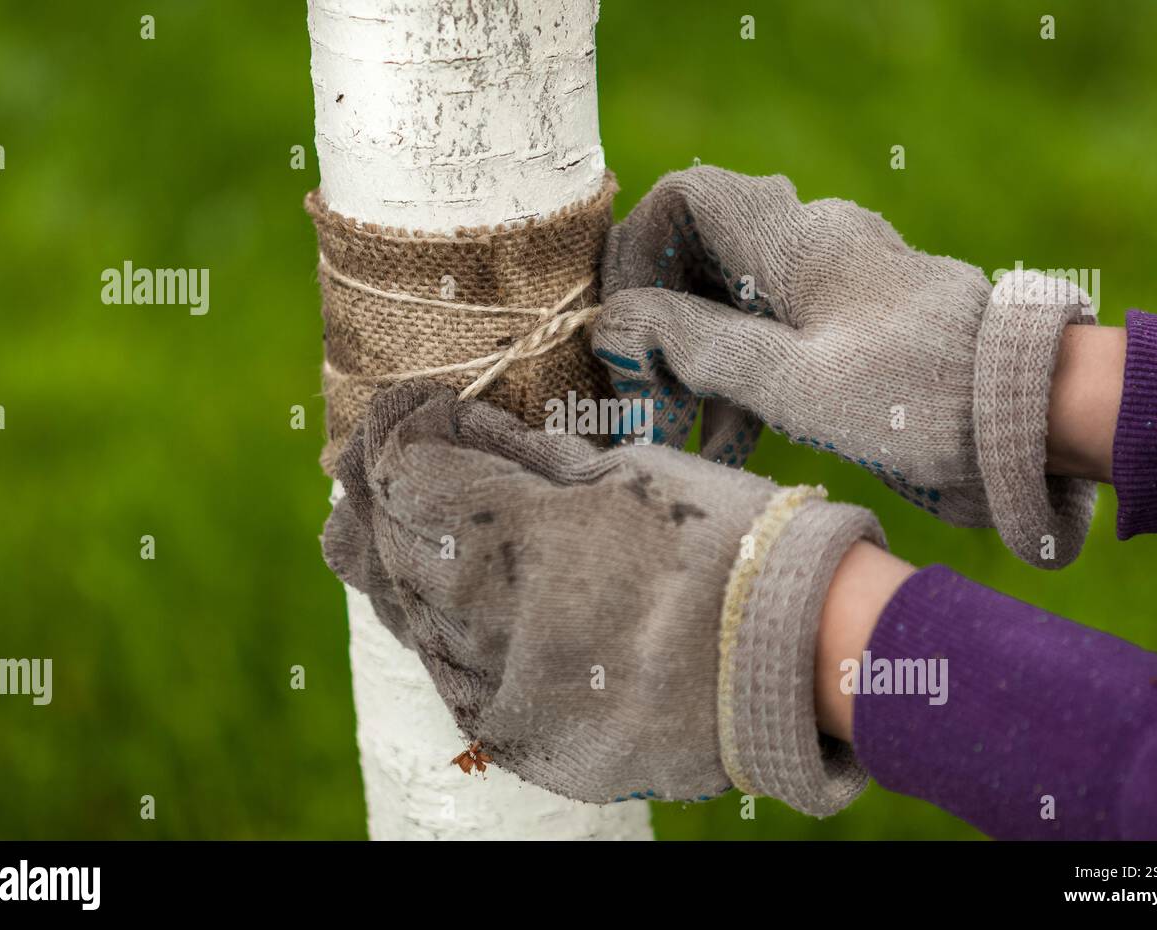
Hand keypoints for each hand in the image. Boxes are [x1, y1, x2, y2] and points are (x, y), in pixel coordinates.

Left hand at [321, 381, 881, 815]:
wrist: (801, 663)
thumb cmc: (728, 544)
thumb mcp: (630, 475)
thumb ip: (527, 461)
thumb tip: (449, 431)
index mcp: (534, 535)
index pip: (420, 475)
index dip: (399, 433)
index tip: (401, 409)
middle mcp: (505, 620)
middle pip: (400, 549)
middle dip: (374, 499)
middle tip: (355, 469)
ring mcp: (513, 690)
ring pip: (414, 622)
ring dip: (387, 573)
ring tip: (364, 534)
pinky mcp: (530, 741)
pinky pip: (452, 687)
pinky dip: (429, 643)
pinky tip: (419, 614)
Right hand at [595, 166, 1096, 566]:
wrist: (1032, 421)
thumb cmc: (920, 400)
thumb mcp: (794, 381)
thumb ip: (700, 345)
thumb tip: (616, 320)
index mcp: (799, 239)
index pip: (687, 196)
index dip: (638, 249)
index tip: (625, 322)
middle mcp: (814, 245)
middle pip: (703, 255)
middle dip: (663, 322)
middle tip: (648, 393)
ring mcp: (836, 283)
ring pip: (735, 301)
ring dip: (700, 360)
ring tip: (687, 433)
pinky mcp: (853, 324)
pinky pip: (775, 333)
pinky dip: (742, 376)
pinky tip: (732, 437)